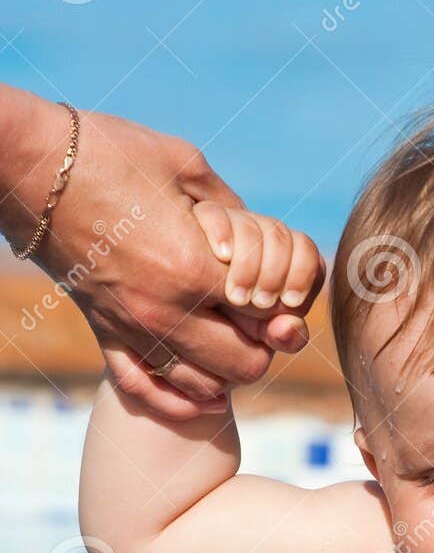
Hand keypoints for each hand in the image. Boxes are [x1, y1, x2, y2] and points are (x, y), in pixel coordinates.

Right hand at [31, 107, 324, 417]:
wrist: (29, 164)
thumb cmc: (109, 152)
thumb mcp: (186, 165)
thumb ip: (232, 209)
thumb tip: (257, 239)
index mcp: (194, 266)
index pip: (268, 316)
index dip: (284, 307)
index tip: (278, 291)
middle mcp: (166, 310)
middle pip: (246, 364)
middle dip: (263, 346)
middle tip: (259, 321)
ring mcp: (132, 328)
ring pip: (203, 386)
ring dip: (226, 373)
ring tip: (230, 345)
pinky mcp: (103, 333)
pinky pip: (146, 390)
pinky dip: (180, 399)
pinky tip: (202, 394)